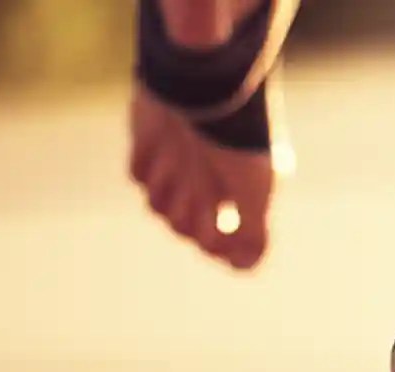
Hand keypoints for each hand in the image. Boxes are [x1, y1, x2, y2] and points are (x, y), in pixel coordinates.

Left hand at [129, 83, 274, 269]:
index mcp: (242, 194)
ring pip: (159, 208)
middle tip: (199, 183)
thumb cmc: (233, 140)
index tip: (219, 233)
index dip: (218, 248)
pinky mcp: (151, 148)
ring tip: (179, 158)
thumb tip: (243, 267)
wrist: (198, 82)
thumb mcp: (255, 194)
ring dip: (167, 188)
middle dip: (190, 213)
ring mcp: (180, 166)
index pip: (222, 246)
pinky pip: (139, 176)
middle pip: (187, 231)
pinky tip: (160, 140)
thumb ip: (254, 238)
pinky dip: (148, 163)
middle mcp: (213, 182)